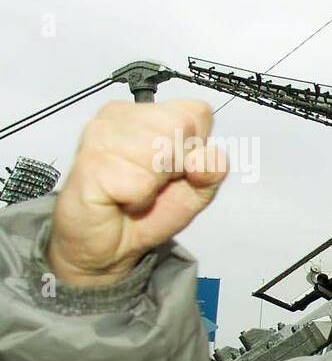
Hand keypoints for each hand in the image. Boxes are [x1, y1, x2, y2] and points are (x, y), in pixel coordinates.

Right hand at [47, 100, 227, 286]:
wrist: (106, 247)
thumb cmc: (146, 212)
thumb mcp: (196, 190)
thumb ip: (212, 169)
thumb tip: (204, 157)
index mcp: (146, 114)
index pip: (197, 112)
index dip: (196, 148)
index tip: (175, 169)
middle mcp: (119, 116)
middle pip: (181, 126)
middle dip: (176, 165)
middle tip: (153, 183)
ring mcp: (100, 135)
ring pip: (161, 150)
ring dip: (155, 183)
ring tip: (135, 189)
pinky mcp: (89, 163)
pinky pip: (139, 180)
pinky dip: (138, 199)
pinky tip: (121, 198)